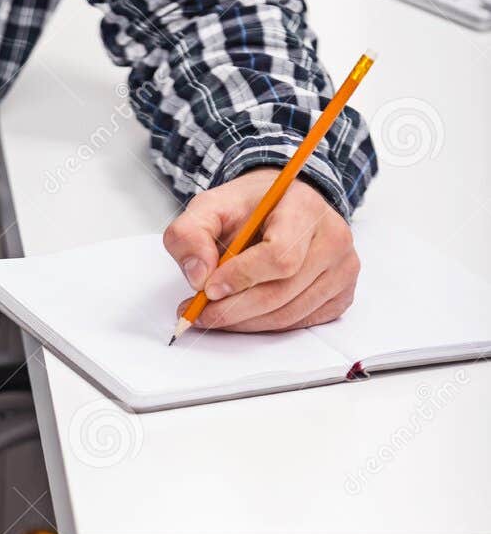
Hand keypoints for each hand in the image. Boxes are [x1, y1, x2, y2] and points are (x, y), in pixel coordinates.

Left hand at [163, 169, 359, 331]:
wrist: (282, 208)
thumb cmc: (250, 209)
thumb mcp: (209, 208)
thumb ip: (190, 235)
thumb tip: (198, 277)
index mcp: (305, 208)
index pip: (280, 256)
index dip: (241, 278)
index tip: (208, 289)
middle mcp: (334, 238)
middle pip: (281, 292)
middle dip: (233, 310)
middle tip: (199, 313)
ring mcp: (343, 269)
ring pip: (288, 315)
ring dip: (245, 322)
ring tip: (215, 314)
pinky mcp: (341, 294)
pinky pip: (299, 323)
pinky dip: (265, 325)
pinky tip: (244, 313)